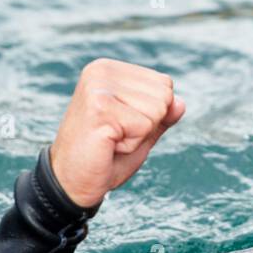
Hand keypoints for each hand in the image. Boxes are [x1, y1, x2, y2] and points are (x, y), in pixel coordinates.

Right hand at [48, 59, 185, 207]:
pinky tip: (106, 146)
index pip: (164, 84)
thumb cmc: (105, 157)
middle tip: (116, 136)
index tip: (122, 126)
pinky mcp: (99, 108)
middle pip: (164, 96)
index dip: (152, 115)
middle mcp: (101, 71)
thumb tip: (181, 103)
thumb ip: (162, 115)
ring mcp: (98, 87)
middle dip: (147, 125)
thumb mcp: (141, 132)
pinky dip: (131, 145)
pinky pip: (143, 126)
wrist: (71, 183)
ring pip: (156, 111)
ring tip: (110, 141)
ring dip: (139, 136)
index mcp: (110, 69)